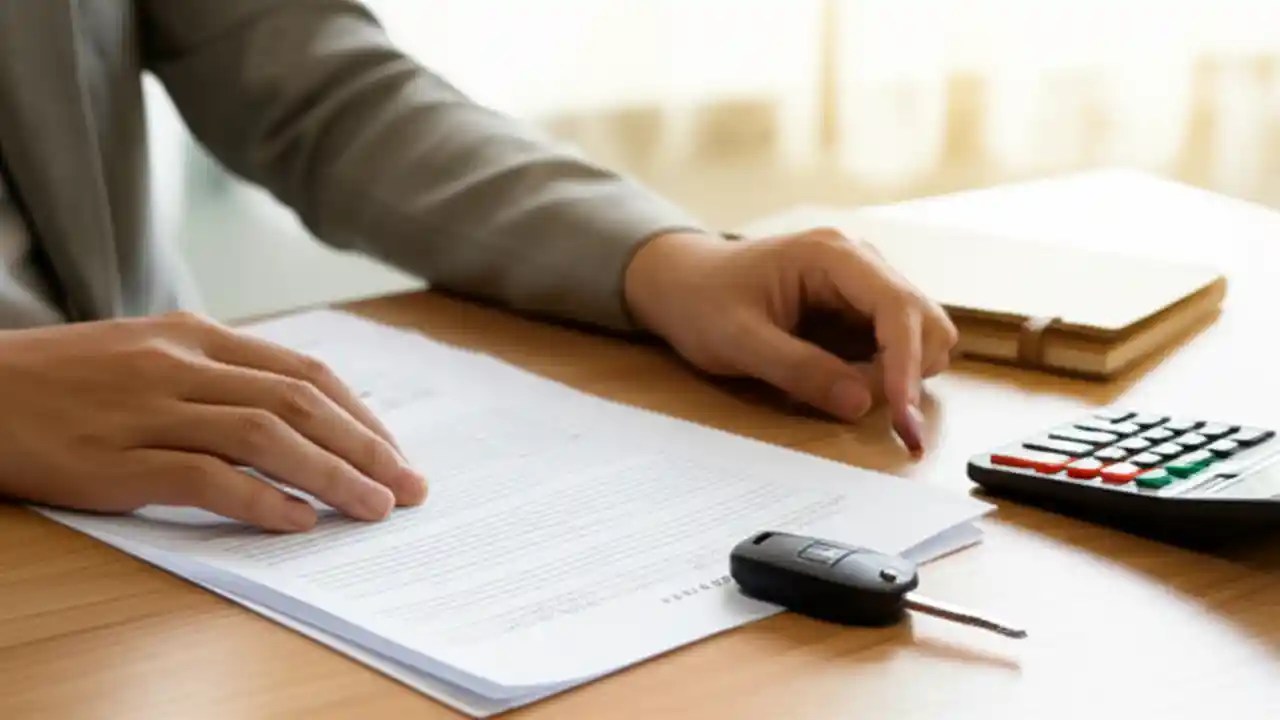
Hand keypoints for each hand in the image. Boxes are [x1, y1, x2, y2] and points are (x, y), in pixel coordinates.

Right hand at [0, 312, 426, 530]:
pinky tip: (299, 521)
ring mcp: (148, 410)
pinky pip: (205, 478)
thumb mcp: (151, 353)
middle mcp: (181, 365)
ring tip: (374, 508)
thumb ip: (221, 376)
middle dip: (367, 447)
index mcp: (196, 336)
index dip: (361, 415)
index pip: (304, 372)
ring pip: (265, 436)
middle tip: (410, 487)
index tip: (396, 452)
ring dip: (332, 475)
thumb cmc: (69, 380)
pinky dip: (261, 500)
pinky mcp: (115, 461)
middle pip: (300, 402)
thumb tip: (300, 415)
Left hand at [623, 229, 958, 454]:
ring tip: (835, 389)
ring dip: (896, 376)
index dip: (907, 366)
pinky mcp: (859, 310)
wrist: (681, 282)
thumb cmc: (701, 302)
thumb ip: (798, 370)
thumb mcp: (738, 341)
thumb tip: (861, 404)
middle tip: (858, 407)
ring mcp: (864, 286)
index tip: (902, 419)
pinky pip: (894, 348)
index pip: (898, 308)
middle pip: (927, 322)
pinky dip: (882, 375)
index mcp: (833, 256)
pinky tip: (839, 382)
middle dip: (908, 373)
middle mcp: (861, 263)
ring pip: (920, 337)